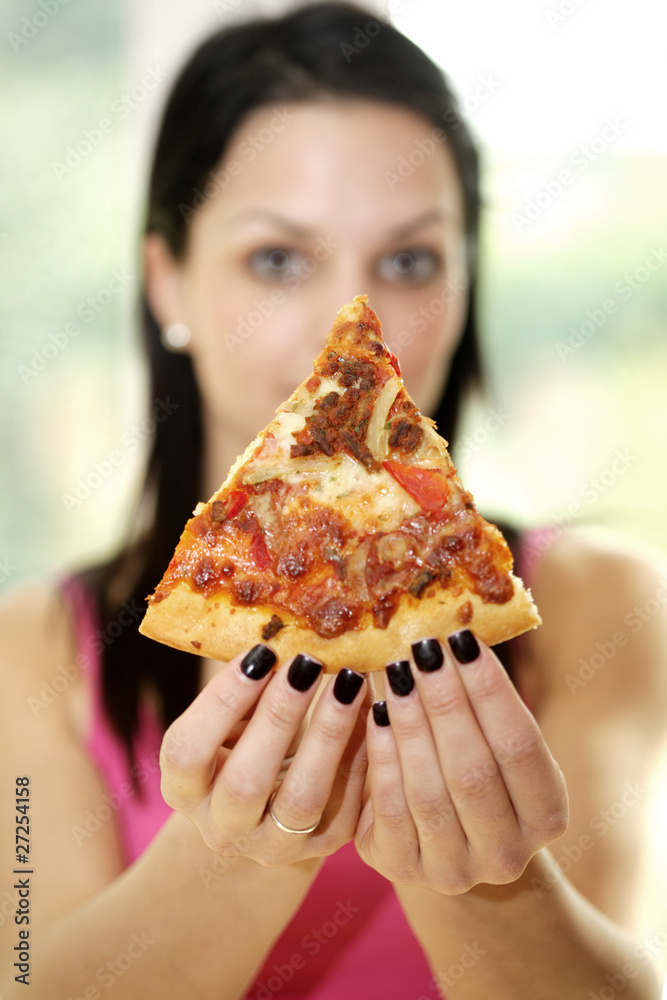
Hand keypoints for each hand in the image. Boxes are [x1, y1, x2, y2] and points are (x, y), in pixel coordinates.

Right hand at [160, 645, 368, 866]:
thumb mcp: (234, 717)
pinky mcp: (322, 846)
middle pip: (244, 782)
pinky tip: (375, 712)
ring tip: (350, 683)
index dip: (222, 701)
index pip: (188, 751)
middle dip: (278, 717)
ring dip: (328, 737)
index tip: (260, 651)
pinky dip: (362, 756)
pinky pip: (346, 806)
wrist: (276, 800)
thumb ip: (247, 687)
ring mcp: (272, 846)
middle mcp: (222, 828)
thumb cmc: (248, 738)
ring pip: (301, 800)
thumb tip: (277, 632)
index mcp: (184, 789)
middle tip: (308, 663)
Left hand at [355, 630, 567, 892]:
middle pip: (474, 771)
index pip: (519, 746)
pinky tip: (375, 711)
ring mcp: (455, 871)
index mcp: (547, 816)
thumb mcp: (492, 742)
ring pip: (429, 791)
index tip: (463, 639)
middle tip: (422, 649)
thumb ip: (481, 701)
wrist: (442, 839)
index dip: (490, 691)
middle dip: (446, 703)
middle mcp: (507, 854)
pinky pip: (391, 807)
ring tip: (396, 672)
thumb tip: (453, 628)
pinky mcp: (403, 868)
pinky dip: (383, 755)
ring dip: (411, 724)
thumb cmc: (474, 766)